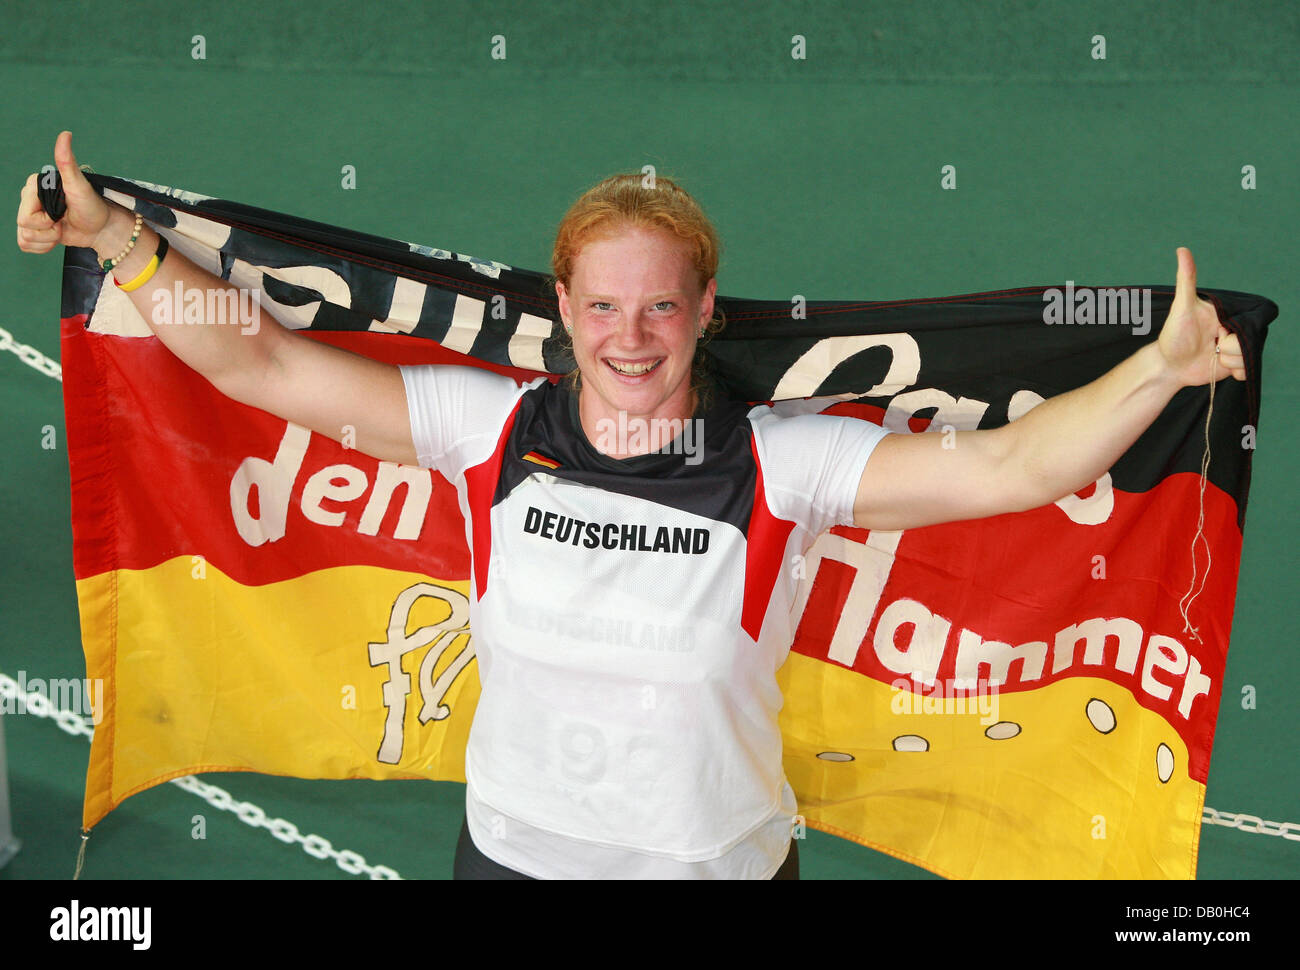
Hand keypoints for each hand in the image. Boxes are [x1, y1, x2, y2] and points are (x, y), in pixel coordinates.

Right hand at [16, 131, 112, 253]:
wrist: (102, 227)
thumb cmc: (93, 205)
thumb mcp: (80, 185)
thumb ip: (67, 162)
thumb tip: (65, 134)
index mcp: (33, 187)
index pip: (25, 217)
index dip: (46, 222)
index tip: (62, 213)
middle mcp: (28, 199)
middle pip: (24, 229)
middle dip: (48, 232)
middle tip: (63, 222)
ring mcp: (30, 216)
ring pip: (25, 239)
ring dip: (47, 240)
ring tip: (62, 229)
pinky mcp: (34, 231)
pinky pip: (26, 246)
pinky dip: (43, 247)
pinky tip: (57, 236)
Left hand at [1156, 247, 1245, 385]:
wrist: (1169, 365)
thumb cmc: (1172, 335)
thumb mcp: (1180, 308)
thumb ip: (1186, 280)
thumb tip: (1182, 249)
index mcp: (1227, 315)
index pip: (1243, 327)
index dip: (1227, 335)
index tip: (1214, 334)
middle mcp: (1234, 329)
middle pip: (1246, 345)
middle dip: (1226, 350)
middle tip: (1210, 347)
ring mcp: (1235, 347)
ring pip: (1245, 359)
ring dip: (1226, 362)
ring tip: (1211, 356)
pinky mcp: (1234, 364)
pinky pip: (1245, 371)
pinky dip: (1233, 372)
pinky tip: (1216, 366)